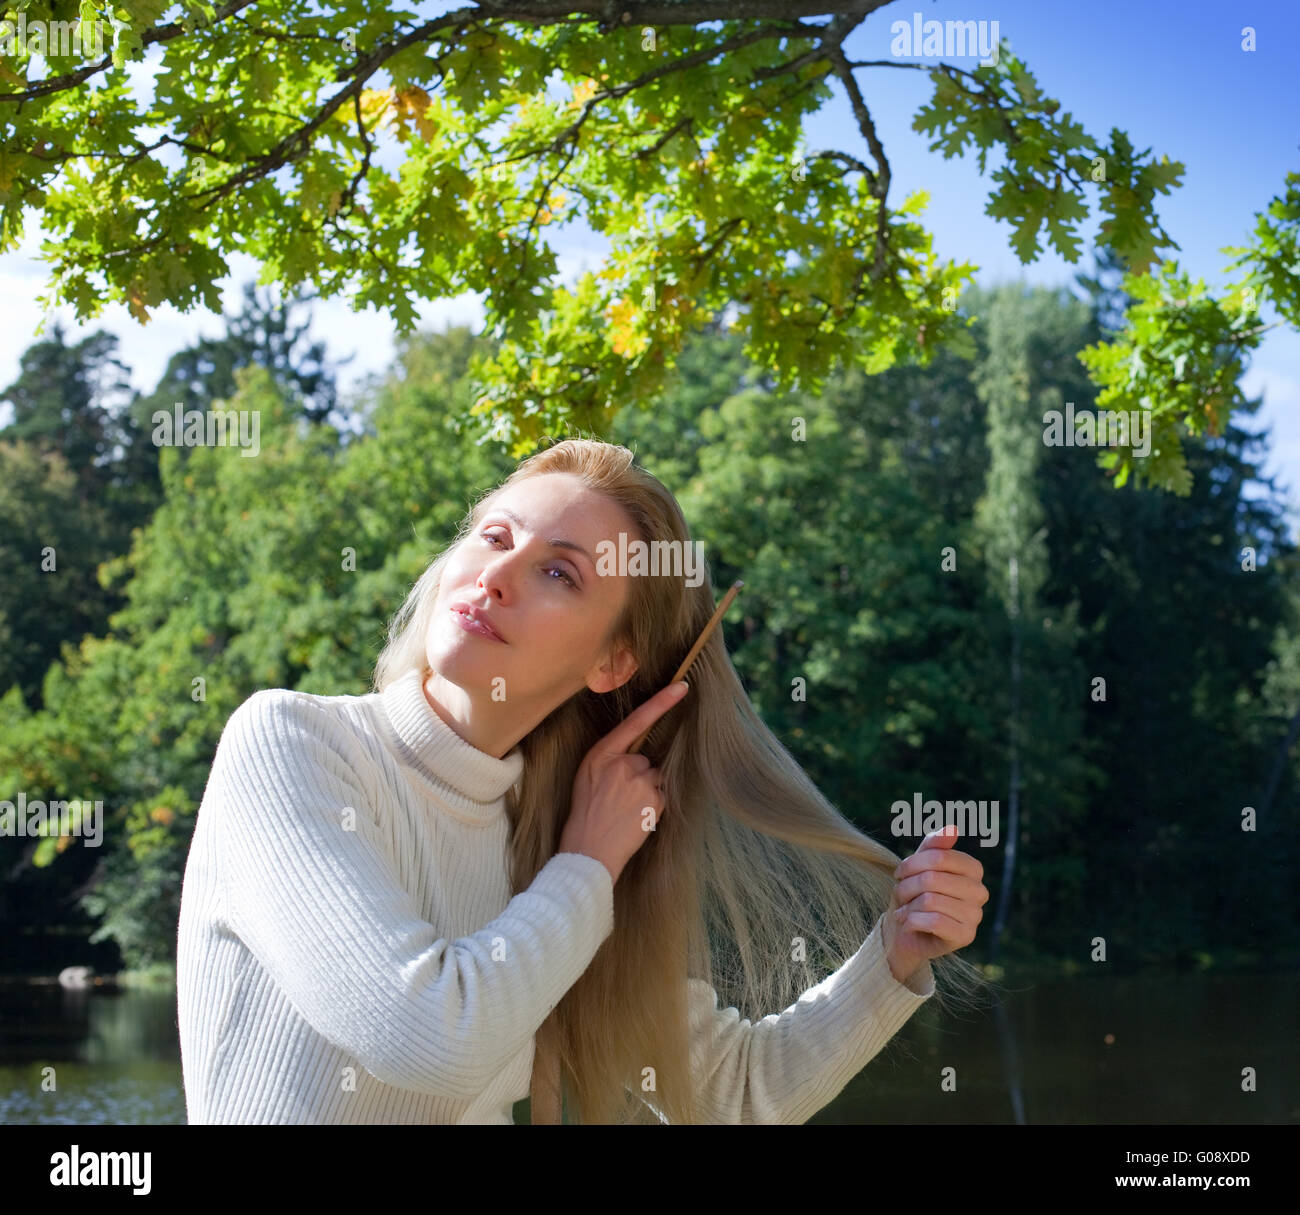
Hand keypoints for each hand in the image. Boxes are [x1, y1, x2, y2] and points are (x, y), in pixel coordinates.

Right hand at [558, 681, 689, 885]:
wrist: (587, 852)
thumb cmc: (584, 816)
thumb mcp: (586, 778)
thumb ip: (610, 761)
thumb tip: (637, 758)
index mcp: (601, 754)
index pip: (636, 722)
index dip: (661, 703)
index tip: (682, 687)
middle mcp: (622, 763)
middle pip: (644, 760)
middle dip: (638, 777)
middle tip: (618, 801)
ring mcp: (640, 781)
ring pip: (654, 779)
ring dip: (647, 793)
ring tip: (626, 812)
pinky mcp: (654, 799)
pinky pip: (662, 796)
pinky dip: (653, 807)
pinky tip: (635, 819)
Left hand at [880, 825, 987, 985]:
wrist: (906, 931)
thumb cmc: (914, 894)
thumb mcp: (919, 866)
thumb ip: (934, 846)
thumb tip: (953, 828)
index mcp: (973, 869)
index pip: (940, 857)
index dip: (913, 863)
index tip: (900, 872)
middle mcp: (980, 891)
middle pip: (932, 878)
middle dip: (907, 886)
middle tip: (899, 893)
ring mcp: (976, 915)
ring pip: (930, 900)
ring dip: (907, 905)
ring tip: (903, 909)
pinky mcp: (966, 936)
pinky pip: (934, 921)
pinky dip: (912, 920)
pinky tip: (907, 922)